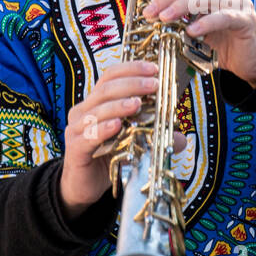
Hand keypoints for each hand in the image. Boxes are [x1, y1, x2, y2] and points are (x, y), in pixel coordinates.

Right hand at [59, 62, 186, 212]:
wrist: (85, 187)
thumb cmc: (108, 158)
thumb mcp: (135, 143)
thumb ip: (155, 137)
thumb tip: (180, 137)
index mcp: (96, 103)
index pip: (110, 77)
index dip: (131, 69)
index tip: (154, 69)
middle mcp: (84, 111)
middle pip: (105, 89)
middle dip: (131, 84)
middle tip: (153, 85)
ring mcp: (76, 130)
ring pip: (97, 110)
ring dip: (119, 105)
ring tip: (138, 103)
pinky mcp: (74, 149)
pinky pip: (88, 136)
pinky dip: (103, 129)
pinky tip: (117, 126)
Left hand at [141, 0, 255, 84]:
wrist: (255, 62)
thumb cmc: (227, 44)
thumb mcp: (199, 28)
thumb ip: (183, 18)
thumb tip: (156, 14)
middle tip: (150, 10)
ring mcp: (238, 4)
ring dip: (181, 6)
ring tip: (165, 17)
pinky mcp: (246, 21)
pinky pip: (224, 17)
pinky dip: (206, 22)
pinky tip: (192, 30)